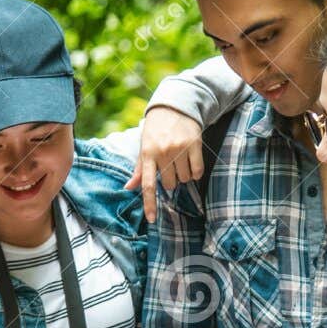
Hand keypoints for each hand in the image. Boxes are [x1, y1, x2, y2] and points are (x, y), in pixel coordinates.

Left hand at [125, 106, 204, 223]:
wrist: (175, 107)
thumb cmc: (156, 130)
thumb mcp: (144, 146)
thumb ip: (139, 169)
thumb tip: (128, 187)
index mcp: (147, 154)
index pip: (147, 184)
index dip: (150, 204)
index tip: (152, 219)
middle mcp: (163, 152)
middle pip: (170, 184)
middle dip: (171, 180)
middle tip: (170, 166)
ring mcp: (179, 149)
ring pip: (185, 179)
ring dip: (184, 175)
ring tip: (180, 160)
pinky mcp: (194, 145)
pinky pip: (198, 171)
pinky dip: (195, 172)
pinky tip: (191, 162)